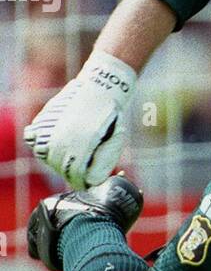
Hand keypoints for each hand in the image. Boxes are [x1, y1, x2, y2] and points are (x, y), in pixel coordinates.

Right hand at [22, 50, 135, 187]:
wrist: (99, 87)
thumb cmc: (111, 115)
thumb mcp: (115, 139)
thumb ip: (104, 161)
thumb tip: (91, 180)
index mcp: (83, 142)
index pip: (75, 173)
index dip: (79, 181)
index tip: (82, 183)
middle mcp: (64, 136)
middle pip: (59, 166)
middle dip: (68, 172)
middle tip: (76, 171)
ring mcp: (51, 127)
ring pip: (45, 154)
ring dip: (55, 159)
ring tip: (69, 154)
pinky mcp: (43, 120)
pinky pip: (35, 139)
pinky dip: (42, 144)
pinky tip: (56, 142)